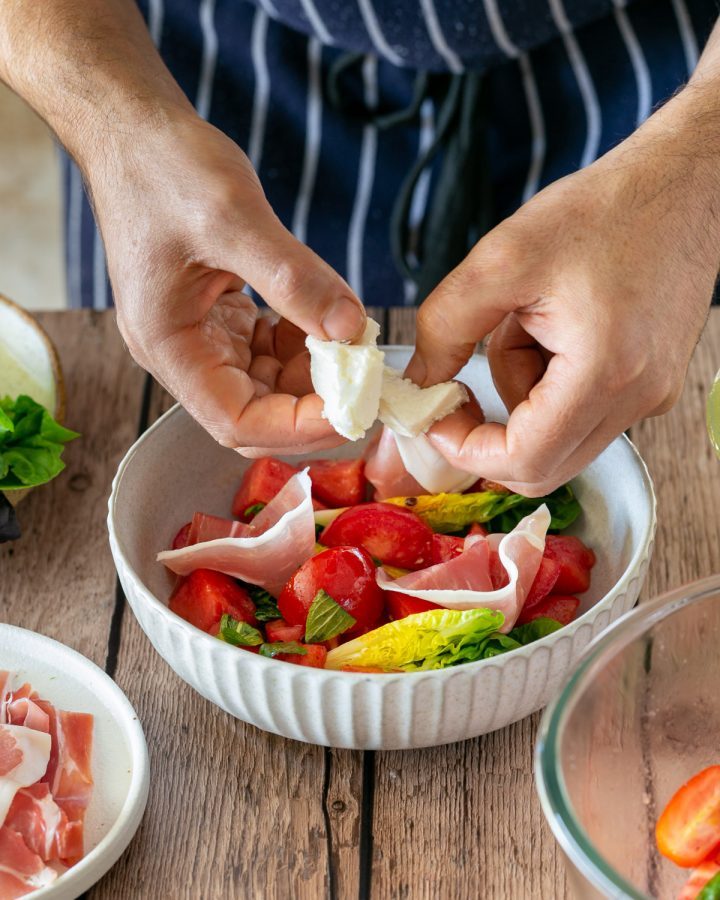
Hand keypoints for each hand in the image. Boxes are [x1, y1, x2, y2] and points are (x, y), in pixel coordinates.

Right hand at [87, 112, 365, 452]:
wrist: (133, 129)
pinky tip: (327, 316)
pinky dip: (304, 341)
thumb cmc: (163, 167)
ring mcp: (201, 336)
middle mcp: (183, 353)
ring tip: (353, 340)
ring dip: (315, 372)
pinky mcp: (219, 315)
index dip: (297, 426)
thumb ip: (294, 279)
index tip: (353, 407)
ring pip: (268, 383)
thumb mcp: (232, 218)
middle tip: (368, 382)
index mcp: (170, 347)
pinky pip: (268, 349)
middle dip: (314, 404)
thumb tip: (350, 330)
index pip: (237, 421)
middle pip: (257, 411)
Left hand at [407, 83, 719, 495]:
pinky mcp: (650, 385)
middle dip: (490, 431)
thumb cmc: (603, 210)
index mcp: (604, 373)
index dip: (468, 452)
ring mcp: (649, 397)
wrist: (683, 184)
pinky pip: (583, 411)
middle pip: (543, 465)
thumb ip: (447, 326)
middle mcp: (636, 399)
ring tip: (528, 320)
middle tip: (461, 383)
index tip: (437, 419)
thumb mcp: (503, 259)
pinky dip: (551, 381)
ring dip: (521, 392)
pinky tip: (556, 325)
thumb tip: (419, 381)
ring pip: (558, 436)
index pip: (526, 460)